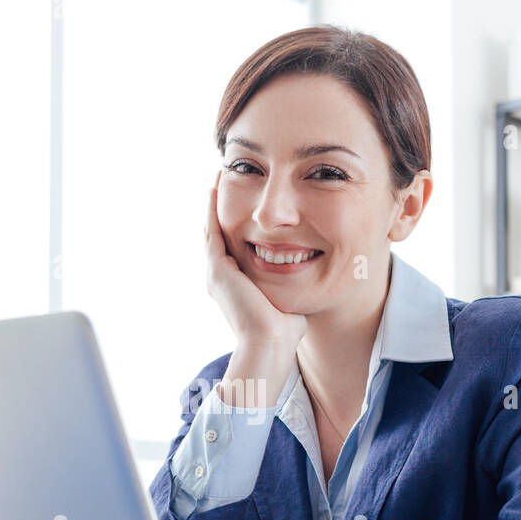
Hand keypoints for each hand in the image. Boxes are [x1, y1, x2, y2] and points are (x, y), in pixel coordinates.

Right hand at [205, 177, 307, 348]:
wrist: (270, 343)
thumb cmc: (284, 329)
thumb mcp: (287, 299)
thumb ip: (290, 285)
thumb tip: (308, 276)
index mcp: (233, 285)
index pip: (231, 246)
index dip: (234, 223)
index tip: (242, 202)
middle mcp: (220, 277)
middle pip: (218, 234)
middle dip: (221, 207)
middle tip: (225, 179)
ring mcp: (216, 273)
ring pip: (212, 229)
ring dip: (214, 202)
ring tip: (219, 176)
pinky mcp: (219, 270)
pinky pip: (213, 231)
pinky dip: (212, 209)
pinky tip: (216, 189)